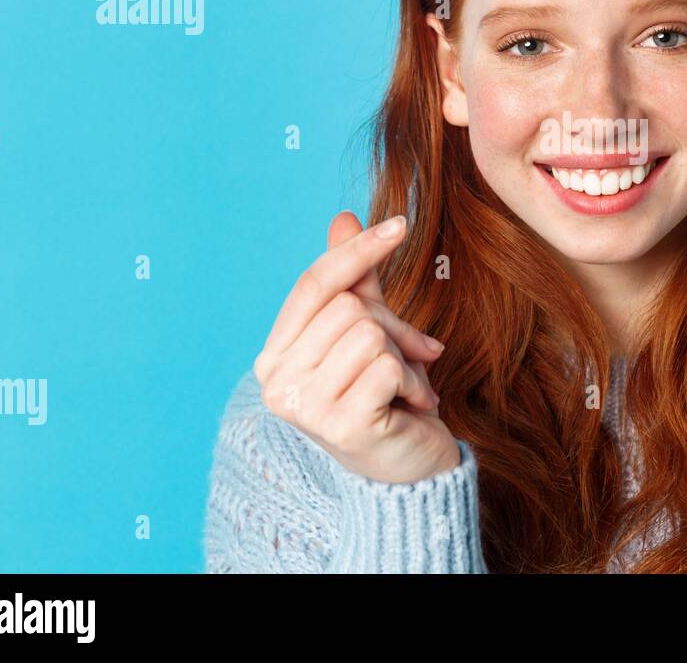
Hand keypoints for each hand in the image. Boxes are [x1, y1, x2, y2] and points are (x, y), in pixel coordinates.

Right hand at [254, 211, 461, 483]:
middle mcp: (276, 382)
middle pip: (349, 308)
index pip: (314, 284)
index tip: (402, 225)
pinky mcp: (341, 425)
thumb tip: (343, 217)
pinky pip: (388, 366)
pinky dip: (412, 380)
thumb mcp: (368, 329)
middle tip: (411, 358)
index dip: (358, 251)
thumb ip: (354, 279)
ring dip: (404, 357)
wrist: (409, 470)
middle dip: (394, 326)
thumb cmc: (384, 395)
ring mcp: (304, 407)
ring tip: (406, 386)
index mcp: (274, 355)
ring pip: (369, 334)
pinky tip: (410, 406)